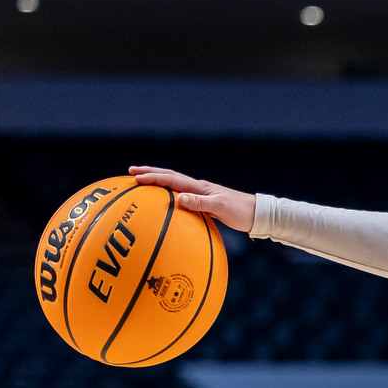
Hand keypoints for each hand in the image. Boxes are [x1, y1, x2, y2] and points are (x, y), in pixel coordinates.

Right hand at [127, 165, 256, 233]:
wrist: (257, 214)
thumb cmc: (240, 211)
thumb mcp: (220, 208)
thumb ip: (200, 203)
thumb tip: (179, 199)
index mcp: (199, 187)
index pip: (171, 179)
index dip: (153, 178)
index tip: (135, 178)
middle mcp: (198, 188)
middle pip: (169, 177)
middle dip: (150, 173)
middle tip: (130, 172)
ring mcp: (201, 194)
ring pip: (174, 185)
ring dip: (157, 182)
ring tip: (141, 183)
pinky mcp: (204, 203)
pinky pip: (181, 197)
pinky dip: (168, 196)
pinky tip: (164, 203)